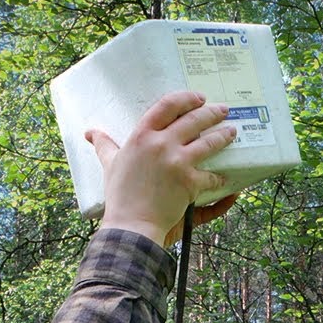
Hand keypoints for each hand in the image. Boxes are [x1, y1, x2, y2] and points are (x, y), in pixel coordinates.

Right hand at [85, 91, 237, 246]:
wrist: (130, 224)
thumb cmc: (119, 195)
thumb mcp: (109, 165)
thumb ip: (104, 145)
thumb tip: (90, 132)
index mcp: (141, 136)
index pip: (167, 106)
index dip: (186, 98)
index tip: (198, 98)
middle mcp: (161, 144)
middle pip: (193, 120)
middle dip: (212, 113)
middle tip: (223, 110)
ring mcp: (177, 162)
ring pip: (208, 143)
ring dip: (223, 136)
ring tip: (232, 132)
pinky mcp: (189, 182)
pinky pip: (211, 176)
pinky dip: (219, 177)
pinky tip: (226, 177)